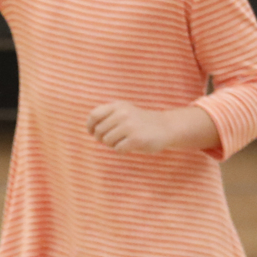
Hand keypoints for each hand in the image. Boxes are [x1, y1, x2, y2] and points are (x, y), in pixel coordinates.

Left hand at [86, 101, 218, 152]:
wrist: (166, 127)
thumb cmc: (140, 122)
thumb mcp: (124, 111)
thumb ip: (107, 115)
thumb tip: (90, 128)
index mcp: (118, 105)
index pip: (94, 115)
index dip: (90, 127)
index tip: (93, 133)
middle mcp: (123, 113)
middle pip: (99, 131)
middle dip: (103, 138)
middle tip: (113, 139)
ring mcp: (130, 126)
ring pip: (107, 141)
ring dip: (113, 145)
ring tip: (124, 141)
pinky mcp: (136, 139)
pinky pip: (118, 149)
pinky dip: (121, 151)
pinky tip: (130, 146)